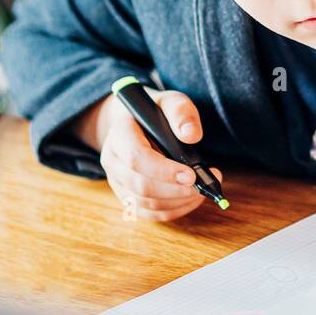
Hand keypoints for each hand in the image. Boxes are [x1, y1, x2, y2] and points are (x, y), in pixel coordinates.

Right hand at [79, 89, 217, 221]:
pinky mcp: (126, 196)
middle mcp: (112, 160)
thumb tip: (191, 135)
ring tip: (201, 191)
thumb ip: (181, 112)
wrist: (137, 122)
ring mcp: (117, 181)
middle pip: (140, 185)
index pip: (136, 158)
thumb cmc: (156, 112)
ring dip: (177, 202)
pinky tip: (191, 200)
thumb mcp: (170, 101)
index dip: (164, 170)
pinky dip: (172, 211)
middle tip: (202, 186)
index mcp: (119, 134)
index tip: (191, 175)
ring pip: (145, 203)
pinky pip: (148, 213)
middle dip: (176, 190)